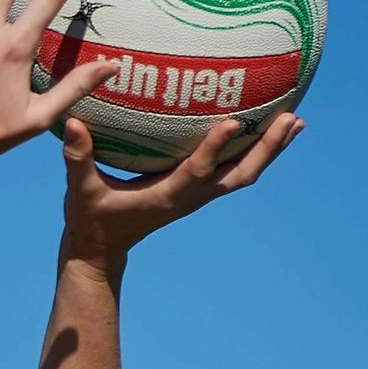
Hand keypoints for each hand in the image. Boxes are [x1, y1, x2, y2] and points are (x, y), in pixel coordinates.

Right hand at [57, 112, 304, 263]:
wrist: (100, 250)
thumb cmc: (89, 218)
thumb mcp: (80, 191)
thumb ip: (77, 158)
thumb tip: (73, 120)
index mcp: (165, 198)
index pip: (196, 172)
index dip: (215, 148)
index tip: (233, 122)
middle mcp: (190, 198)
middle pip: (240, 175)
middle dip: (267, 149)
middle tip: (290, 118)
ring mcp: (197, 197)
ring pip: (244, 174)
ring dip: (270, 150)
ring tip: (294, 121)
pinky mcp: (196, 192)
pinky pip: (233, 171)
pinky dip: (254, 152)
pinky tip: (263, 127)